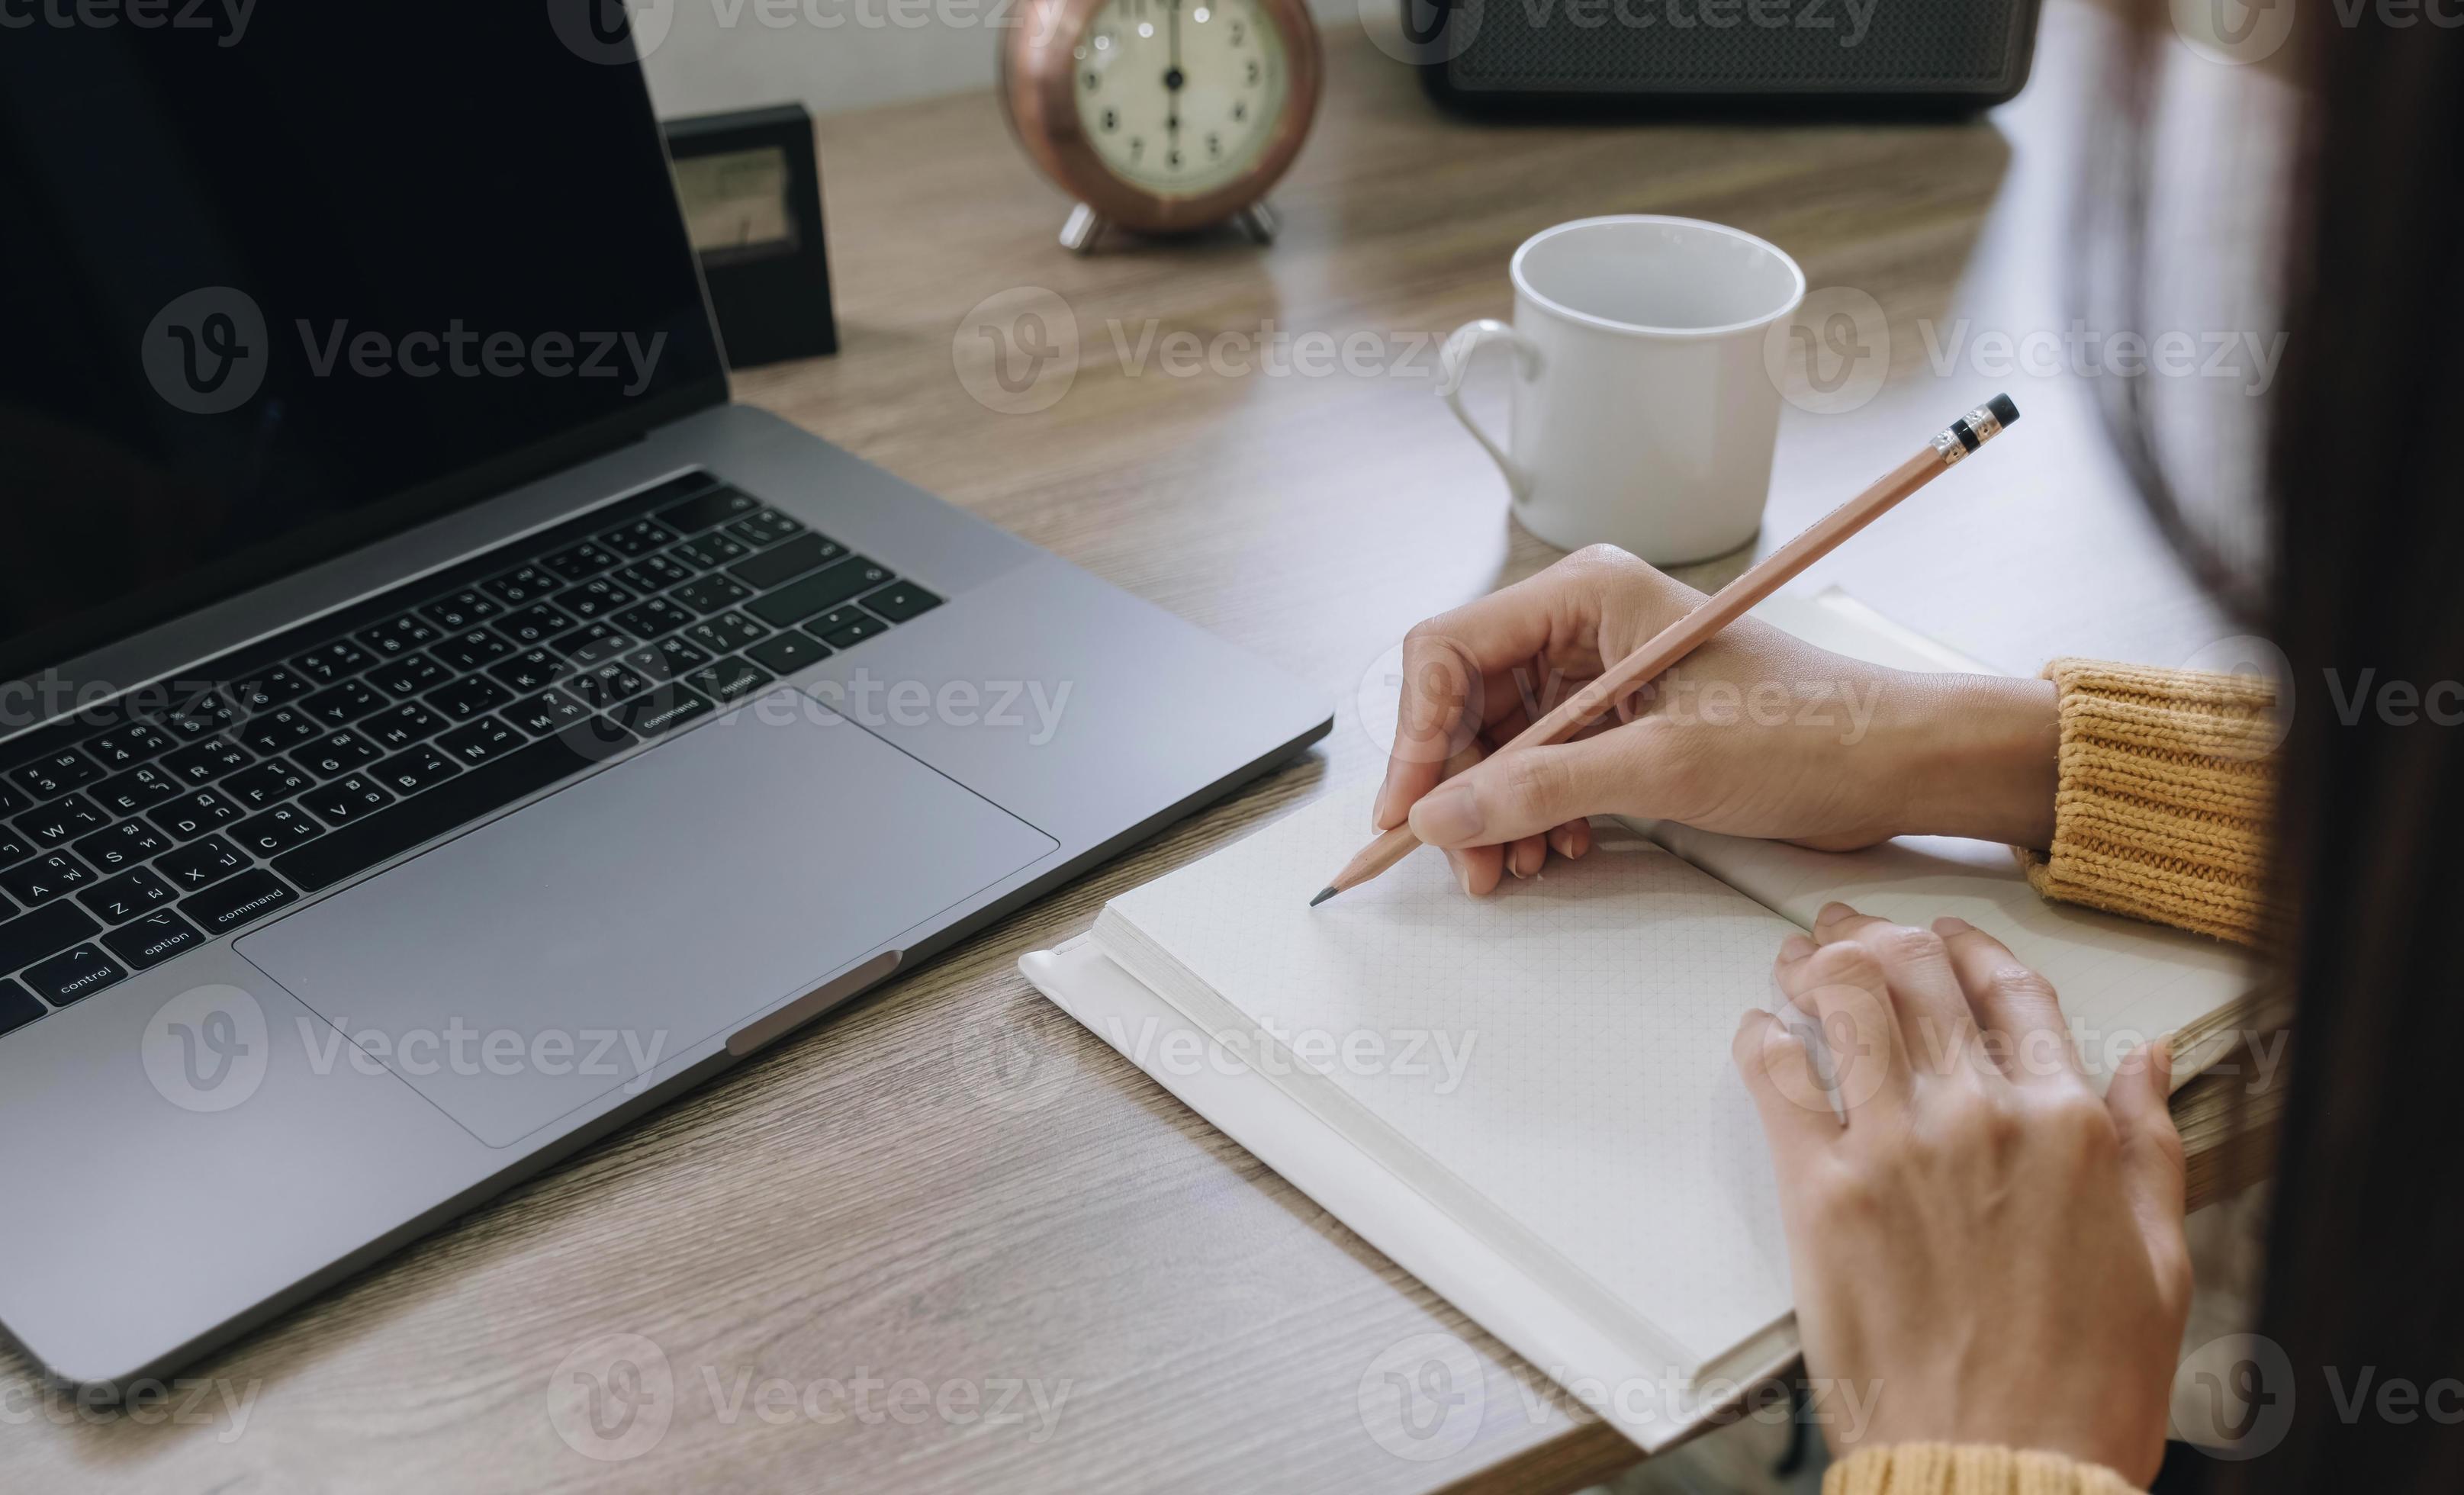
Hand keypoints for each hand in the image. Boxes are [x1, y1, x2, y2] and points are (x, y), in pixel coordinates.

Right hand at [1373, 545, 2057, 894]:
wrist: (1895, 763)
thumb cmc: (1808, 732)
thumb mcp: (1665, 765)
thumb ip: (1542, 789)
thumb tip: (1440, 817)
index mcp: (1587, 596)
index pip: (1448, 649)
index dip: (1416, 734)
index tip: (1408, 811)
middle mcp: (1583, 626)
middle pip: (1465, 704)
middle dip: (1457, 787)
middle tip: (1464, 861)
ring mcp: (1599, 676)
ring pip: (1498, 745)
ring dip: (1493, 811)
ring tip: (1512, 867)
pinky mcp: (1621, 722)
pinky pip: (1541, 768)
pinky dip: (1533, 815)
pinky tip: (1554, 850)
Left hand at [1733, 904, 2189, 1481]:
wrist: (2004, 1464)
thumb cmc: (2081, 1386)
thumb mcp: (2159, 1258)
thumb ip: (2149, 1143)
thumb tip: (2148, 1061)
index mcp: (2067, 1125)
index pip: (2011, 991)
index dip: (1970, 948)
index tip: (1945, 936)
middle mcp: (1980, 1116)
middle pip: (1918, 976)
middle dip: (1879, 936)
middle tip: (1849, 928)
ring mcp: (1895, 1148)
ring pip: (1846, 1004)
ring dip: (1816, 965)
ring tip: (1799, 958)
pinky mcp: (1822, 1192)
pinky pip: (1779, 1080)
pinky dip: (1764, 1039)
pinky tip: (1761, 1030)